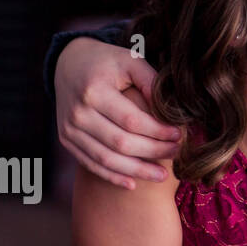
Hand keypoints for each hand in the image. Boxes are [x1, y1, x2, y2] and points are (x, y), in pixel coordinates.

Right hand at [56, 37, 180, 188]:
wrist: (69, 64)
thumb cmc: (108, 62)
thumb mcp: (131, 61)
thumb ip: (151, 82)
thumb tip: (173, 109)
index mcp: (94, 91)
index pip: (131, 120)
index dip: (157, 131)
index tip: (179, 135)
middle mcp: (78, 113)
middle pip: (120, 143)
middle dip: (152, 152)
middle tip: (177, 154)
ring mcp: (69, 129)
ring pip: (105, 159)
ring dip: (136, 170)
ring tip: (162, 175)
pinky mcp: (66, 140)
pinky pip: (90, 164)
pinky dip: (112, 176)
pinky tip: (133, 184)